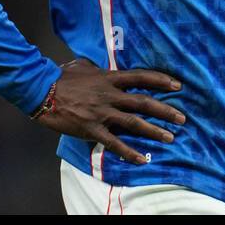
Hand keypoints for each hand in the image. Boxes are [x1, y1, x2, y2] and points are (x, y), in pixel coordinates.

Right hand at [35, 58, 185, 163]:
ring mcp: (102, 113)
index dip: (161, 80)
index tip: (177, 86)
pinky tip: (141, 159)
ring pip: (134, 123)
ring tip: (170, 137)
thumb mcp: (83, 65)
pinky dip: (128, 152)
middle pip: (144, 102)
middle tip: (182, 118)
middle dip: (165, 110)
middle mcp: (110, 95)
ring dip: (154, 131)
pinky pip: (114, 143)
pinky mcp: (92, 129)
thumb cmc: (61, 76)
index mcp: (110, 78)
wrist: (41, 91)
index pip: (142, 77)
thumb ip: (98, 68)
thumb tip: (101, 66)